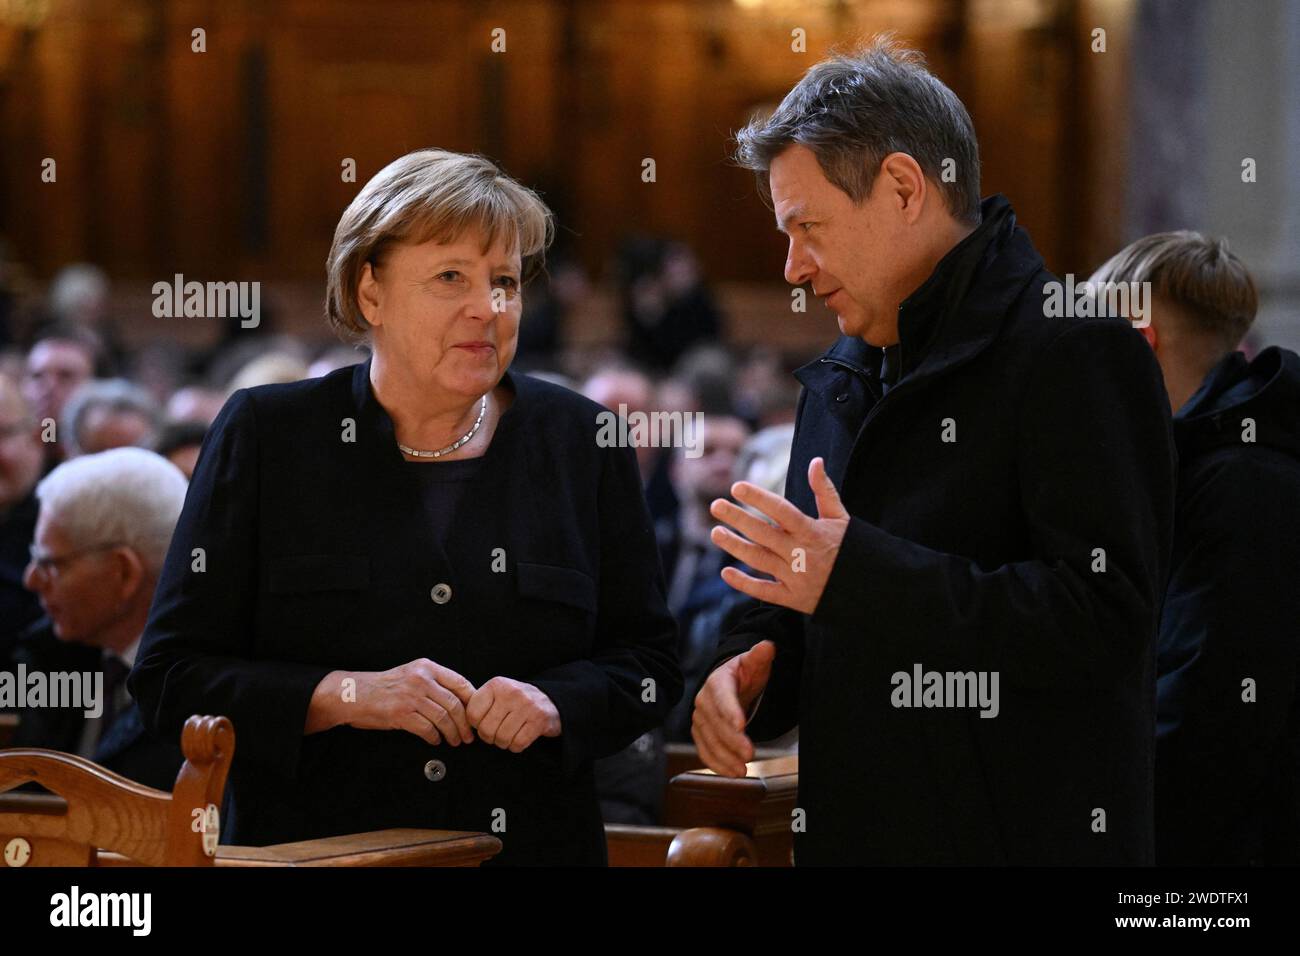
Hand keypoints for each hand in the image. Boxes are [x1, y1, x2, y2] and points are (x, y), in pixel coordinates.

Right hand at [341, 659, 476, 745]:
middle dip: (465, 724)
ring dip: (452, 733)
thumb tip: (461, 700)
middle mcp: (421, 679)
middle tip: (469, 736)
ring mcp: (411, 696)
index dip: (473, 701)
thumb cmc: (385, 687)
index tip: (477, 715)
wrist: (354, 694)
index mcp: (427, 667)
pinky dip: (435, 737)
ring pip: (443, 718)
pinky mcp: (401, 714)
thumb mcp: (411, 674)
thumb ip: (434, 682)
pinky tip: (435, 740)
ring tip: (455, 741)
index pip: (460, 683)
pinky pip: (427, 729)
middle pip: (455, 704)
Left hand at [467, 676, 561, 752]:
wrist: (550, 701)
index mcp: (496, 685)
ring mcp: (527, 705)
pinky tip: (520, 737)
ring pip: (501, 738)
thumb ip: (479, 703)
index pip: (472, 714)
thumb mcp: (497, 693)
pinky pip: (518, 744)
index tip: (484, 723)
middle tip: (497, 732)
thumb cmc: (517, 701)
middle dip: (490, 737)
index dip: (476, 725)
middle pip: (486, 729)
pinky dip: (516, 746)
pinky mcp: (539, 719)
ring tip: (510, 734)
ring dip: (504, 743)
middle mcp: (511, 692)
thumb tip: (458, 721)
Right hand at [691, 640, 775, 776]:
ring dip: (724, 757)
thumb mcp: (754, 663)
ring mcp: (700, 718)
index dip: (730, 711)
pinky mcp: (701, 733)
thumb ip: (760, 656)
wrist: (730, 684)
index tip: (741, 725)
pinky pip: (705, 750)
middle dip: (731, 740)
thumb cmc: (744, 674)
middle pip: (715, 723)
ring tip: (742, 770)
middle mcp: (704, 700)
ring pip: (709, 740)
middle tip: (750, 753)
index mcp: (717, 681)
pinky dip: (716, 764)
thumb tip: (768, 646)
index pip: (722, 696)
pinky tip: (731, 772)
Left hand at [709, 457, 848, 614]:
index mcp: (813, 531)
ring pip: (759, 560)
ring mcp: (796, 577)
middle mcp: (802, 553)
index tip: (737, 487)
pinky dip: (744, 584)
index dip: (759, 498)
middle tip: (715, 505)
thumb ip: (825, 490)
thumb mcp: (841, 518)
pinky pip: (764, 591)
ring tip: (715, 532)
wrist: (870, 589)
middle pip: (763, 533)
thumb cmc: (852, 548)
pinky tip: (726, 572)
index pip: (781, 511)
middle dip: (738, 518)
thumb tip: (815, 461)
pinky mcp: (794, 598)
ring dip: (735, 546)